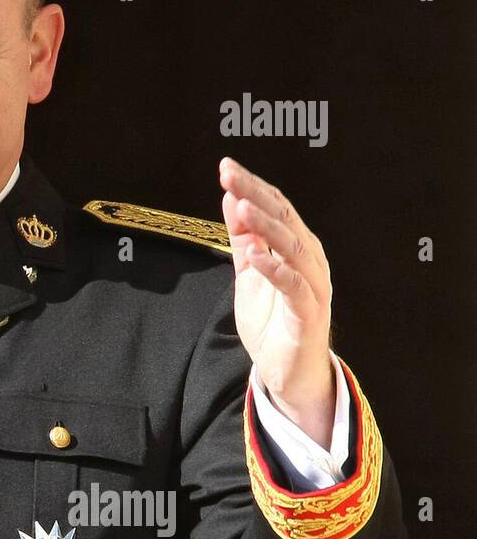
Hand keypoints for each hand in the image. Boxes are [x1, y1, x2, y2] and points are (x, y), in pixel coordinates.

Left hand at [219, 157, 335, 445]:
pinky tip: (255, 256)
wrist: (286, 371)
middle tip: (230, 174)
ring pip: (292, 247)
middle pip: (284, 219)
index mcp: (297, 247)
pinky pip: (294, 286)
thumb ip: (243, 238)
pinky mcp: (308, 313)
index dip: (252, 186)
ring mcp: (312, 286)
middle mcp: (309, 261)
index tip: (226, 166)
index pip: (276, 208)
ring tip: (241, 205)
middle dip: (255, 195)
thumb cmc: (271, 320)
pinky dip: (275, 269)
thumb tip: (231, 198)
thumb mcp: (249, 273)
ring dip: (266, 225)